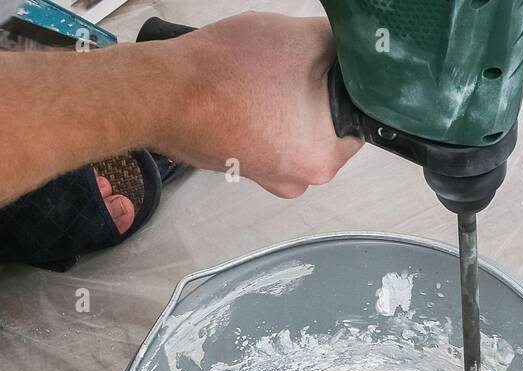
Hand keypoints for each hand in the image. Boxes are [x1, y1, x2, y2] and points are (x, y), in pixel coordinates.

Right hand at [150, 13, 362, 198]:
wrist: (163, 92)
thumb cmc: (227, 73)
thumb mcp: (304, 37)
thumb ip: (344, 47)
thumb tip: (355, 50)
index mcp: (321, 160)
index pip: (359, 120)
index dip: (347, 85)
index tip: (329, 64)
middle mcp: (295, 181)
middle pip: (326, 125)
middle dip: (315, 91)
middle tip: (293, 62)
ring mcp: (265, 177)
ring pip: (294, 127)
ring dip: (287, 99)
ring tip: (264, 74)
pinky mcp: (240, 166)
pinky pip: (267, 134)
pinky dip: (262, 110)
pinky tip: (246, 87)